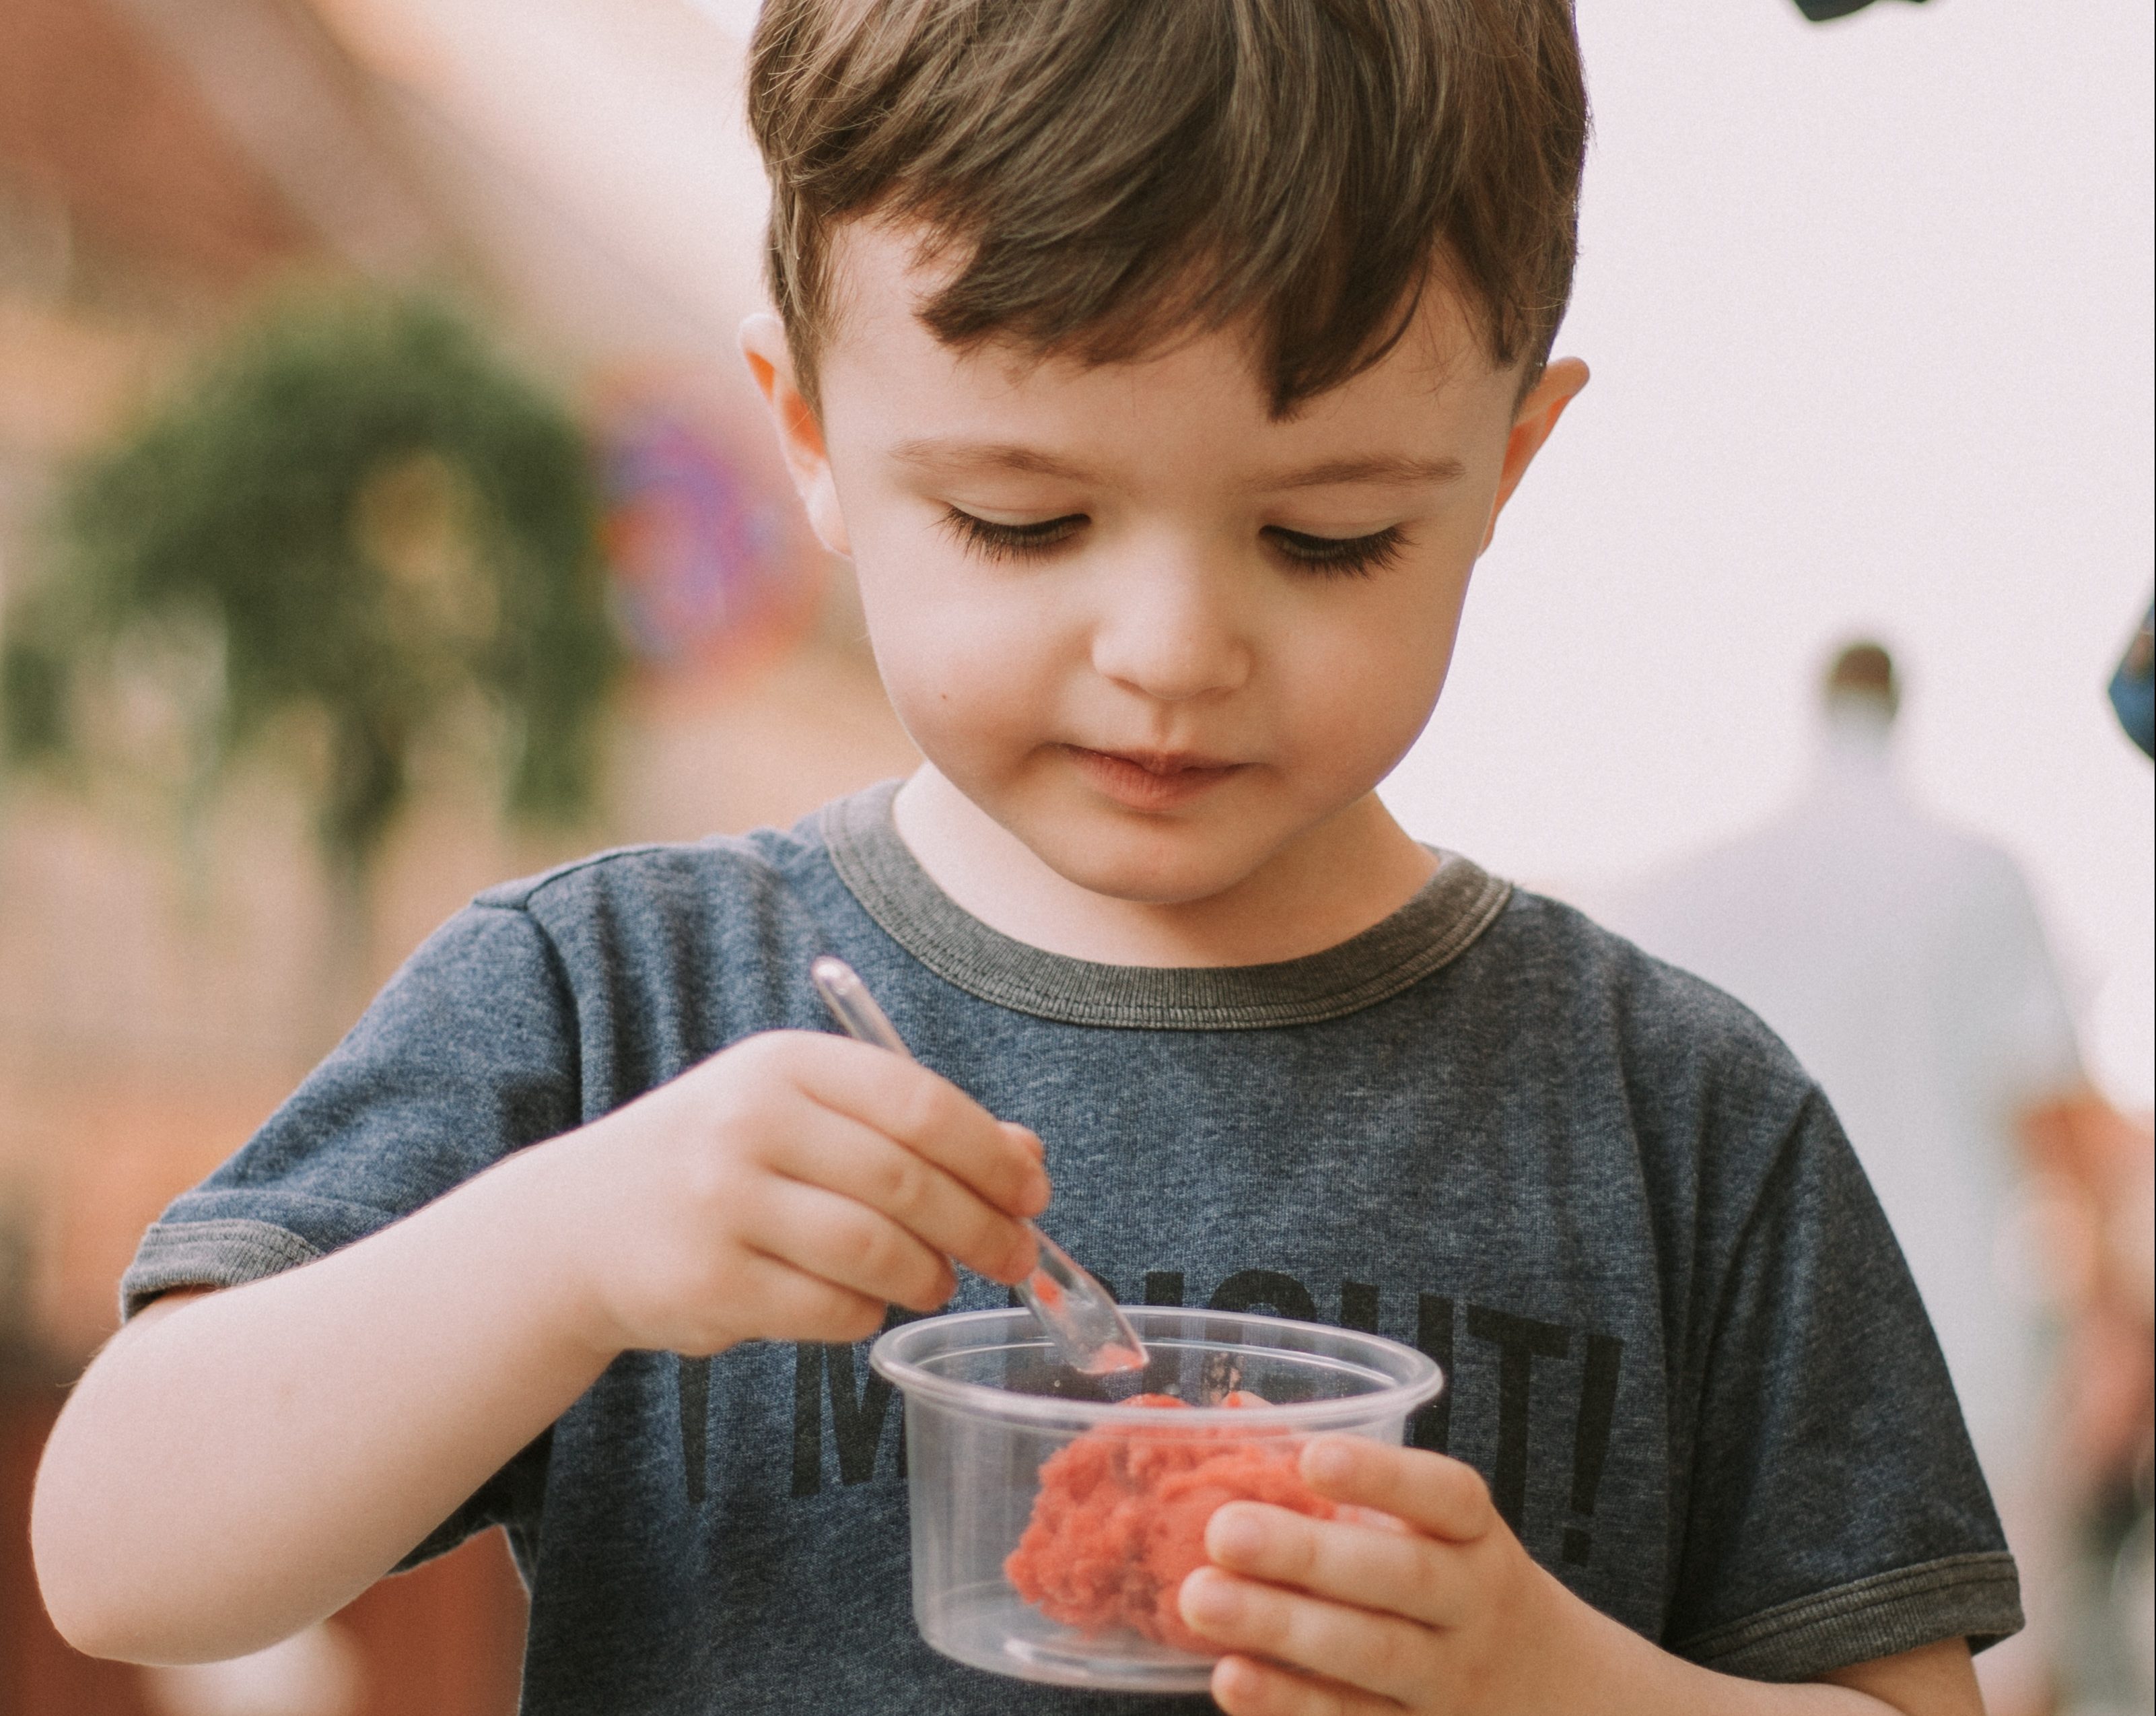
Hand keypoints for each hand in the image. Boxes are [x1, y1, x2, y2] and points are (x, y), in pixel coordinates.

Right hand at [543, 1031, 1049, 1357]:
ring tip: (935, 1280)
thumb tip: (1027, 1159)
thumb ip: (911, 1128)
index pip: (918, 1102)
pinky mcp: (708, 1282)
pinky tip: (863, 1303)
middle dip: (980, 1225)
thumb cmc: (722, 1162)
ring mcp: (722, 1203)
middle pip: (906, 1180)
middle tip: (1015, 1255)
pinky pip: (829, 1309)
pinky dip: (866, 1314)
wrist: (579, 1224)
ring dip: (927, 1275)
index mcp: (787, 1064)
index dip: (991, 1154)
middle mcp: (750, 1122)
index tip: (1032, 1192)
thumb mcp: (805, 1115)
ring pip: (874, 1250)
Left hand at [1177, 1437, 1584, 1714]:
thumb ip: (1343, 1475)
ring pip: (1372, 1654)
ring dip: (1283, 1628)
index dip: (1384, 1477)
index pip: (1446, 1497)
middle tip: (1222, 1532)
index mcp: (1475, 1535)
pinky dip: (1289, 1703)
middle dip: (1307, 1555)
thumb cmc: (1452, 1577)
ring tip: (1201, 1599)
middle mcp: (1471, 1607)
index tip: (1313, 1457)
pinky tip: (1230, 1676)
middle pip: (1400, 1577)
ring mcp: (1448, 1681)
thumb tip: (1238, 1416)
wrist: (1545, 1691)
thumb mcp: (1429, 1525)